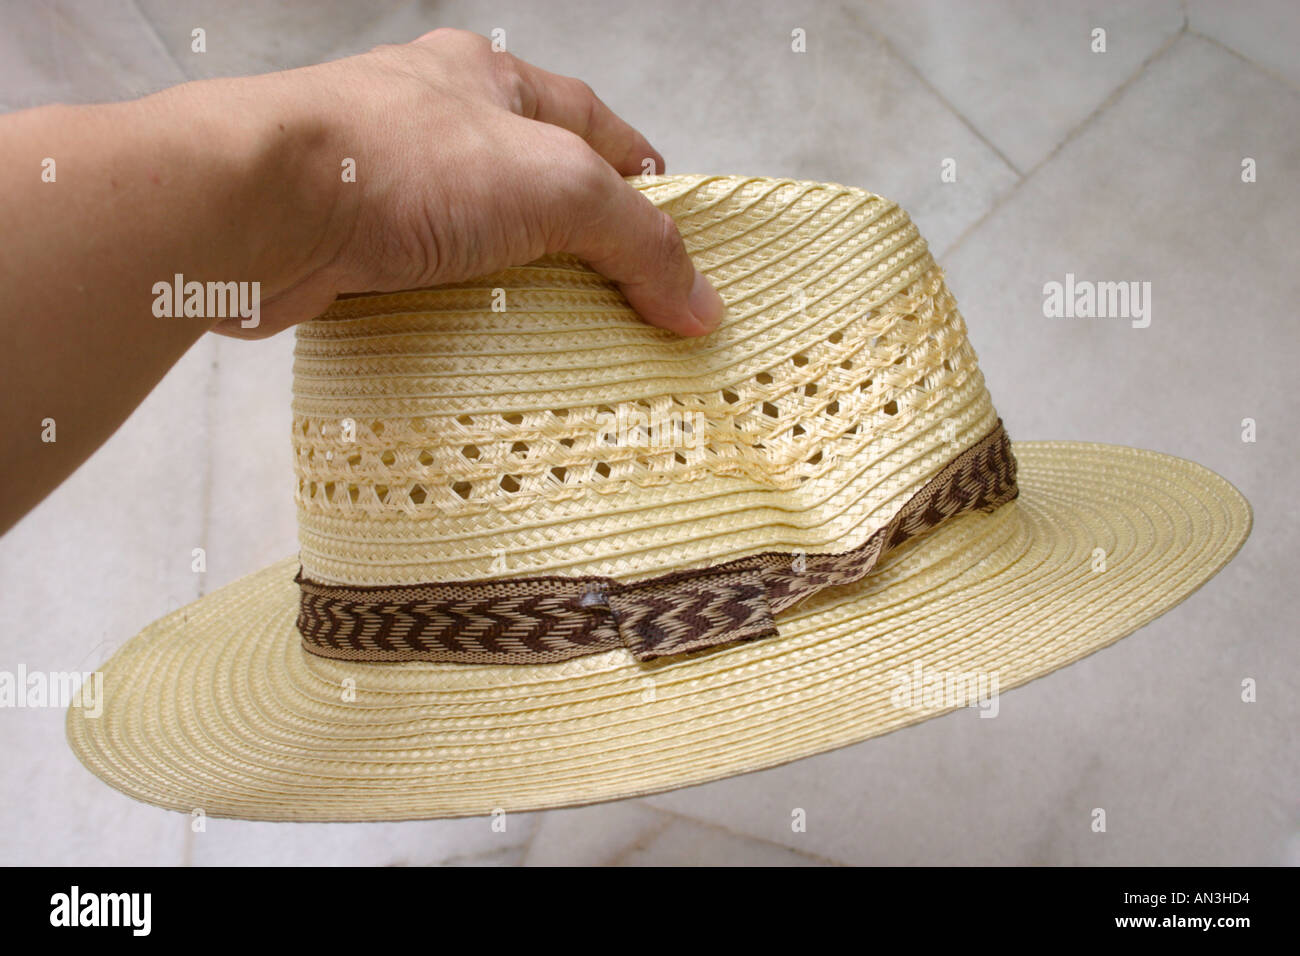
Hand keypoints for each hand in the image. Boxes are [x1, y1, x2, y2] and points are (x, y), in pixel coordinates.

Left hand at [214, 27, 725, 338]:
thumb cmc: (397, 163)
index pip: (597, 129)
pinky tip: (491, 356)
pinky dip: (467, 321)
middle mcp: (440, 127)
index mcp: (491, 81)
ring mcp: (393, 190)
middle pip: (540, 191)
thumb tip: (700, 303)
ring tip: (572, 347)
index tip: (680, 248)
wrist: (254, 209)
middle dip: (588, 250)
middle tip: (634, 313)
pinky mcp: (355, 250)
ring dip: (525, 292)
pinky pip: (434, 290)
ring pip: (484, 245)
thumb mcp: (557, 186)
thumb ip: (638, 240)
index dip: (646, 184)